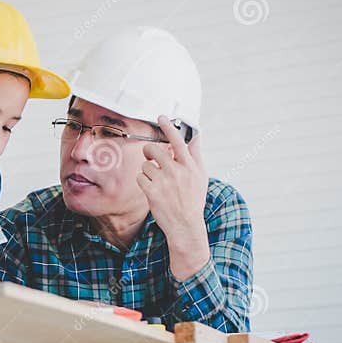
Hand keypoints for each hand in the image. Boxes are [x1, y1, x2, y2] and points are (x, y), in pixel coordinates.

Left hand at [137, 116, 209, 278]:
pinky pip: (140, 178)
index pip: (178, 141)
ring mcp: (164, 182)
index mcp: (190, 166)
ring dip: (148, 171)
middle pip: (154, 150)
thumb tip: (196, 136)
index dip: (169, 127)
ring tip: (157, 182)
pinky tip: (152, 190)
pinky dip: (143, 182)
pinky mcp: (152, 192)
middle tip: (151, 156)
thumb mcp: (201, 177)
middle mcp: (177, 172)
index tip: (161, 117)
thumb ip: (196, 155)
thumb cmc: (193, 200)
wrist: (186, 225)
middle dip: (149, 151)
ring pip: (145, 165)